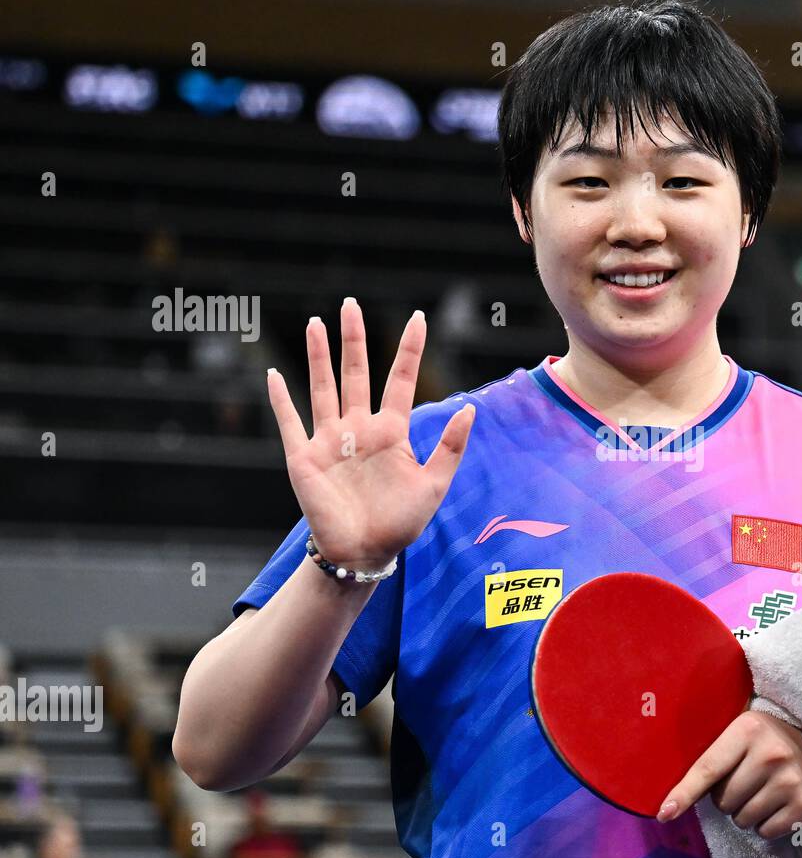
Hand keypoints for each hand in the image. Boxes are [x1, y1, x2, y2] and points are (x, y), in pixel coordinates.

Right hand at [266, 297, 474, 567]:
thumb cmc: (401, 523)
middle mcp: (359, 429)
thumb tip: (470, 409)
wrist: (364, 553)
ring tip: (316, 322)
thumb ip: (450, 447)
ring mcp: (330, 440)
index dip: (409, 350)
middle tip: (351, 303)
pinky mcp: (304, 458)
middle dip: (354, 339)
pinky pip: (290, 423)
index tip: (418, 317)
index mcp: (392, 432)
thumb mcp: (434, 485)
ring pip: (323, 387)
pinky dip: (282, 400)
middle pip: (356, 373)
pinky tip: (274, 374)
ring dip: (318, 356)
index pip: (401, 380)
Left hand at [657, 710, 801, 839]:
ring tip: (765, 791)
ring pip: (742, 820)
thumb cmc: (776, 738)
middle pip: (723, 801)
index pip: (707, 768)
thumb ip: (717, 751)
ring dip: (747, 813)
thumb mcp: (747, 729)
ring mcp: (791, 782)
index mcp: (749, 729)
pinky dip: (767, 824)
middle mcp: (771, 754)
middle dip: (728, 798)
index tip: (665, 812)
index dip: (684, 792)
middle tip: (747, 781)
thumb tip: (674, 792)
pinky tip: (780, 804)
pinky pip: (766, 832)